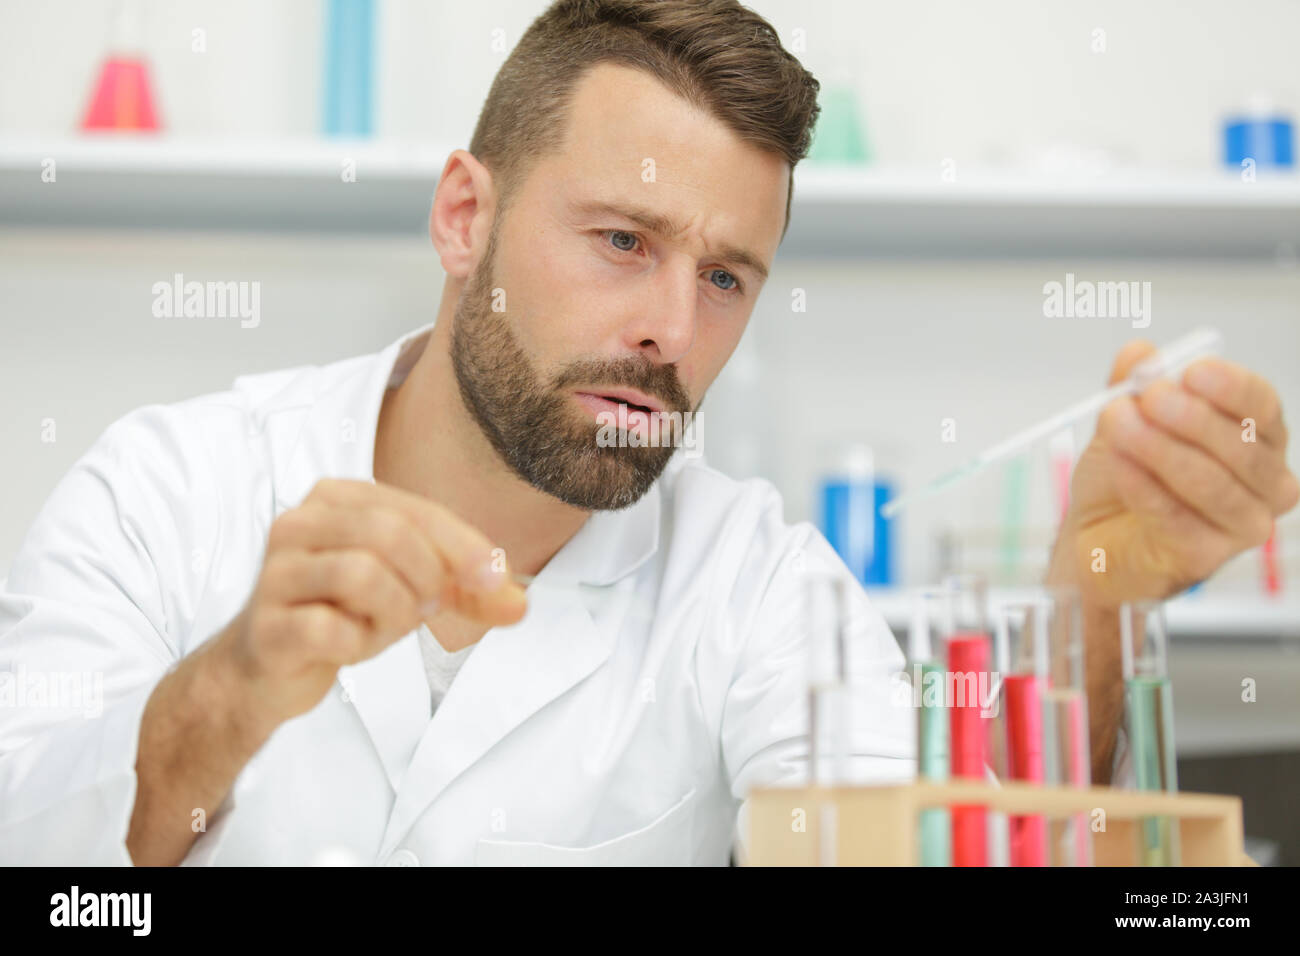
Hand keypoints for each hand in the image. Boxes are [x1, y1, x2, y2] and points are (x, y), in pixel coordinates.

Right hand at [217, 478, 527, 728]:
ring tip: (382, 626)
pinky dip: (357, 643)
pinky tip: (348, 646)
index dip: (464, 546)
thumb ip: (467, 592)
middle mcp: (298, 523)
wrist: (267, 668)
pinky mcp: (267, 625)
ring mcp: (276, 573)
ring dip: (392, 612)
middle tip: (424, 609)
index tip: (495, 580)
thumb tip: (519, 603)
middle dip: (426, 578)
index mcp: (336, 499)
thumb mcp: (412, 591)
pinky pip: (331, 628)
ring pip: (362, 573)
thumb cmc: (340, 613)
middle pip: (389, 533)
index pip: (416, 511)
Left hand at [1058, 341, 1298, 608]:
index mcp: (1256, 437)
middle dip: (1191, 417)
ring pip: (1210, 483)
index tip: (1191, 371)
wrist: (1098, 536)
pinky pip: (1175, 517)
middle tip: (1147, 396)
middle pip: (1241, 446)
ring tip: (1120, 425)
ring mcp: (1242, 524)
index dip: (1230, 387)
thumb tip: (1139, 353)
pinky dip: (1143, 485)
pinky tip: (1121, 464)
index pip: (1261, 406)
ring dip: (1160, 449)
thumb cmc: (1126, 478)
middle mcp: (1264, 481)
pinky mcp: (1205, 555)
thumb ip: (1133, 386)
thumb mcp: (1125, 420)